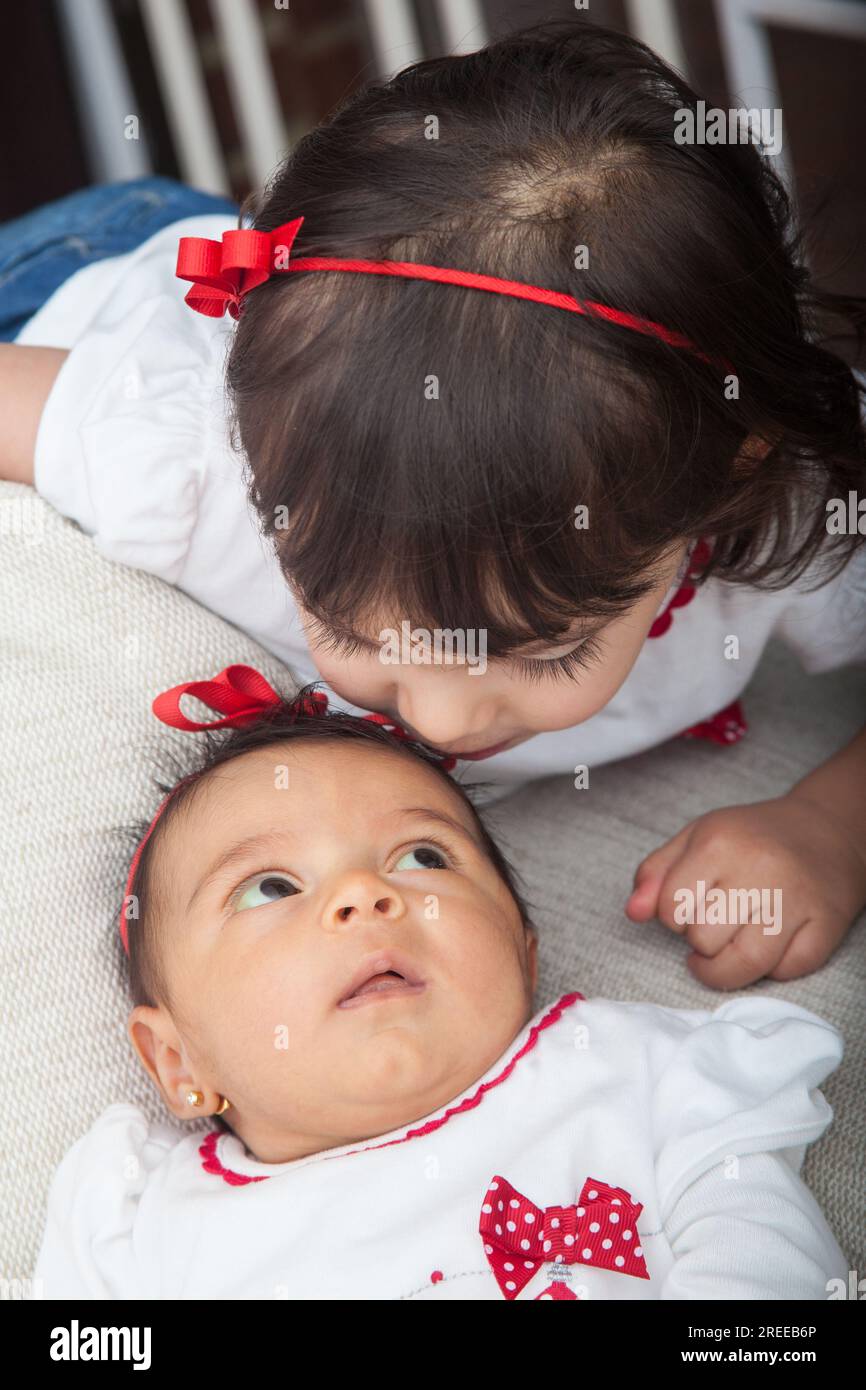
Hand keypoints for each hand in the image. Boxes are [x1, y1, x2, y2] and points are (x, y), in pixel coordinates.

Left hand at [625, 794, 865, 988]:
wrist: (826, 828)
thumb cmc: (752, 836)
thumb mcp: (696, 838)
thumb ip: (656, 873)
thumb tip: (633, 913)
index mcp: (720, 843)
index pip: (670, 908)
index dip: (671, 917)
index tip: (687, 909)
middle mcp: (759, 870)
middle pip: (704, 939)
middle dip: (699, 941)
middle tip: (712, 925)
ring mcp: (796, 900)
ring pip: (744, 964)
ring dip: (726, 968)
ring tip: (722, 954)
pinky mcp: (827, 924)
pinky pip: (787, 971)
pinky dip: (772, 970)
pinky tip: (765, 949)